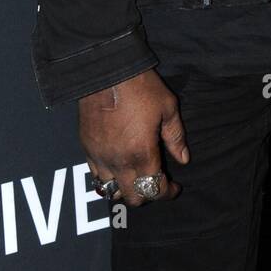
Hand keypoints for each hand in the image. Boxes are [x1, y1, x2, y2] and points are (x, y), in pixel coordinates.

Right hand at [79, 67, 188, 207]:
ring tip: (136, 176)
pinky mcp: (86, 149)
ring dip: (126, 189)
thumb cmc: (140, 87)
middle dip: (148, 195)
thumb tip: (183, 159)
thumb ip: (175, 137)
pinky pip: (95, 176)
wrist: (106, 72)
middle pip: (133, 198)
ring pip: (111, 192)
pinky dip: (108, 178)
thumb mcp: (168, 108)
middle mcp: (118, 162)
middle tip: (156, 182)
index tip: (175, 187)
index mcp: (141, 153)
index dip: (168, 193)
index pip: (155, 189)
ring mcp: (99, 157)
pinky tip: (118, 166)